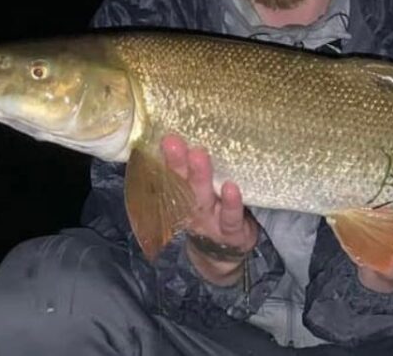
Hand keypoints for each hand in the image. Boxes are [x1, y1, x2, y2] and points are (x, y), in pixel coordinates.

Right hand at [160, 134, 258, 285]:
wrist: (223, 256)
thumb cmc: (211, 214)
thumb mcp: (195, 197)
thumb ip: (188, 173)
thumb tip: (182, 137)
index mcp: (180, 198)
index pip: (169, 175)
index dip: (164, 157)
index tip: (162, 136)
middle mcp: (191, 208)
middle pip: (181, 184)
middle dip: (177, 162)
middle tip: (172, 141)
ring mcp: (210, 221)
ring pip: (202, 198)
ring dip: (200, 177)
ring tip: (198, 155)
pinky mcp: (231, 231)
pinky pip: (230, 217)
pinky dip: (230, 203)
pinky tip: (230, 187)